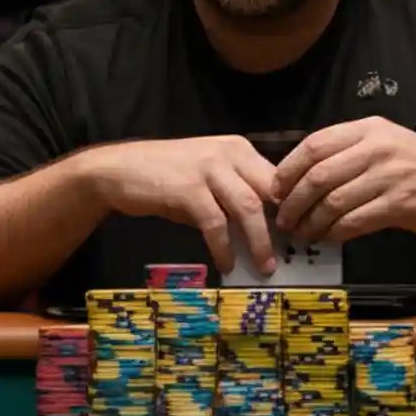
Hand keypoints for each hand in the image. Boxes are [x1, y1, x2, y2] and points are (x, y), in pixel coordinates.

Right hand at [87, 136, 277, 273]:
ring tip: (264, 267)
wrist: (118, 171)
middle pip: (269, 192)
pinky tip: (227, 263)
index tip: (298, 235)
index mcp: (239, 149)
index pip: (277, 178)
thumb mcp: (208, 179)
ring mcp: (208, 169)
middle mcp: (228, 153)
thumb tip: (266, 228)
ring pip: (248, 208)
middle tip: (289, 254)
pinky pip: (216, 223)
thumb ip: (236, 196)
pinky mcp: (188, 190)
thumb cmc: (166, 178)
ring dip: (259, 242)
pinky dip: (225, 247)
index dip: (291, 208)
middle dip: (282, 226)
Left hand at [271, 117, 415, 242]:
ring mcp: (390, 175)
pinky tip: (329, 238)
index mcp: (369, 129)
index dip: (288, 170)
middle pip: (318, 174)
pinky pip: (355, 220)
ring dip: (311, 222)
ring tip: (303, 234)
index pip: (314, 145)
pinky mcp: (401, 203)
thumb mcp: (389, 147)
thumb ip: (351, 155)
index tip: (276, 190)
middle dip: (293, 201)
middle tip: (284, 220)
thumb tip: (305, 177)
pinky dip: (336, 233)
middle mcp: (378, 147)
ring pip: (333, 201)